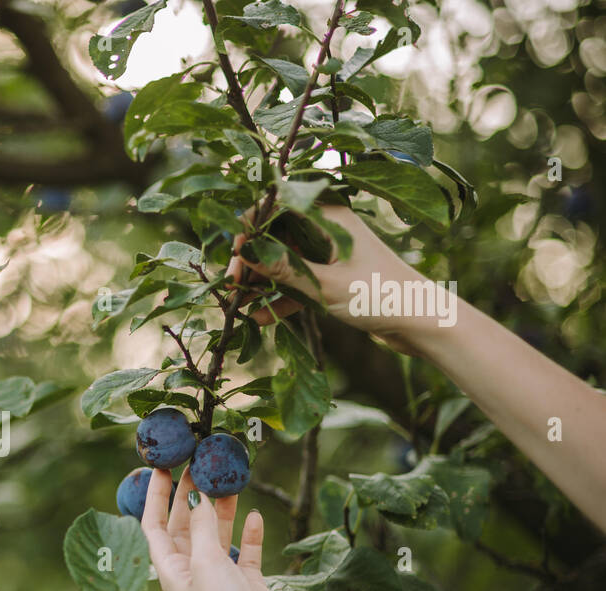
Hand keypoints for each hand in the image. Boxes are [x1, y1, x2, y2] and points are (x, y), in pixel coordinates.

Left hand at [140, 467, 300, 590]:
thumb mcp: (207, 561)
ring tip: (228, 481)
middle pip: (185, 527)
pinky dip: (249, 535)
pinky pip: (246, 553)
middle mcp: (192, 573)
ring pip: (217, 536)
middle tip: (198, 465)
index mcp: (171, 570)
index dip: (155, 497)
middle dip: (189, 496)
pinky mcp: (248, 587)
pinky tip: (255, 515)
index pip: (153, 526)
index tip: (162, 468)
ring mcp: (221, 579)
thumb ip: (202, 527)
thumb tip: (194, 496)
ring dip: (221, 510)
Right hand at [226, 204, 431, 356]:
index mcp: (329, 215)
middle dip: (250, 259)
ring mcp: (329, 253)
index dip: (249, 227)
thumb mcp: (325, 285)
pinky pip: (296, 282)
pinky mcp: (331, 277)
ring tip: (238, 305)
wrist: (422, 322)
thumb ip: (282, 270)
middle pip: (274, 235)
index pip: (276, 206)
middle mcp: (327, 228)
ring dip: (260, 282)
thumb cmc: (381, 295)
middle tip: (231, 286)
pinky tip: (259, 318)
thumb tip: (243, 254)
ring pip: (282, 260)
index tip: (232, 254)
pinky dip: (279, 298)